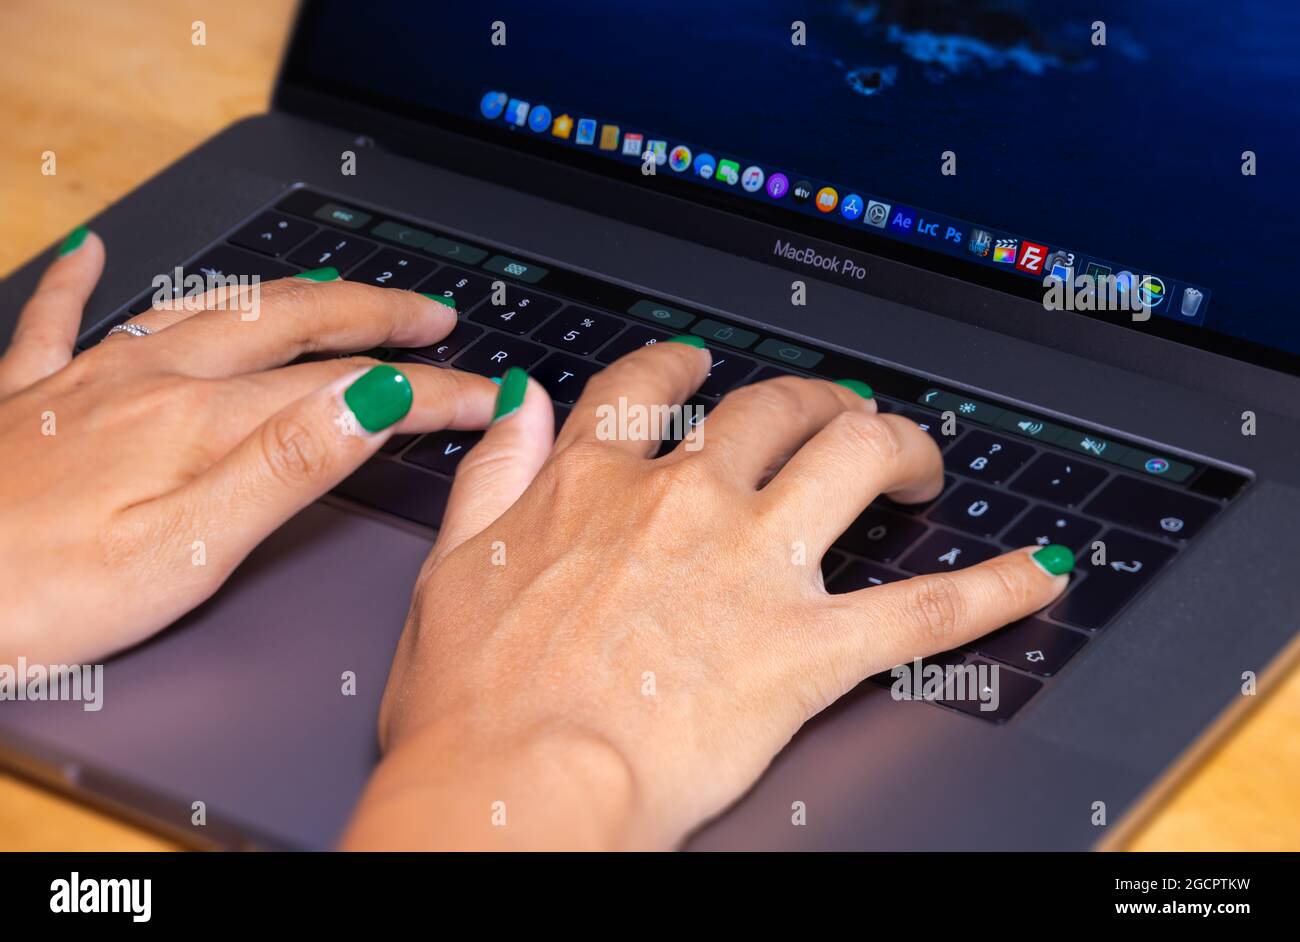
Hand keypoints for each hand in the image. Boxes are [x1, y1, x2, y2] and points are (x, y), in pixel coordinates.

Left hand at [0, 231, 495, 662]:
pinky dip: (82, 281)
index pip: (346, 388)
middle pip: (283, 323)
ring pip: (199, 310)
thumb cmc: (39, 597)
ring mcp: (84, 383)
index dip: (429, 390)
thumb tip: (373, 399)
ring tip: (328, 287)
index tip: (485, 395)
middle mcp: (148, 383)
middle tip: (432, 313)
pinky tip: (95, 250)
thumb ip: (288, 465)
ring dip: (276, 294)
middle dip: (370, 311)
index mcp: (198, 421)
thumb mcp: (189, 549)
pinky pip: (58, 319)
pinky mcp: (23, 402)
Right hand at [345, 340, 1072, 849]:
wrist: (522, 785)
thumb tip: (524, 405)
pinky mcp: (808, 645)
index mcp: (594, 487)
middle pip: (771, 408)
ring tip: (915, 460)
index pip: (645, 390)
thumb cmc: (478, 704)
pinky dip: (993, 588)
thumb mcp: (452, 568)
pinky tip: (1039, 573)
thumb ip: (492, 474)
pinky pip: (928, 606)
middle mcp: (683, 502)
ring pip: (853, 457)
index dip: (678, 367)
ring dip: (897, 445)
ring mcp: (754, 565)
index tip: (696, 367)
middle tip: (832, 415)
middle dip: (811, 400)